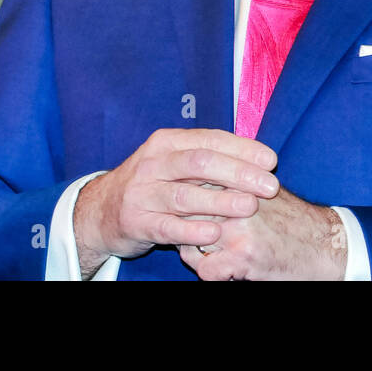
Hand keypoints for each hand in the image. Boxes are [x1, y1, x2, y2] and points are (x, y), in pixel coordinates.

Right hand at [73, 129, 278, 277]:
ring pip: (185, 195)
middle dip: (238, 173)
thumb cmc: (152, 184)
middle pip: (200, 163)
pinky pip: (167, 226)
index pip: (209, 140)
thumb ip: (206, 157)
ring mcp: (142, 193)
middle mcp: (152, 163)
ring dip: (221, 201)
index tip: (271, 161)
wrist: (101, 210)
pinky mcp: (136, 221)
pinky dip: (193, 229)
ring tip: (250, 207)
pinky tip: (216, 232)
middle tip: (269, 186)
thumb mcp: (172, 162)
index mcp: (166, 142)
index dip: (242, 149)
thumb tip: (255, 157)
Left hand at [179, 185, 346, 280]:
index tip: (185, 210)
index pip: (190, 182)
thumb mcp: (262, 189)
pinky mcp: (242, 256)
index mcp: (238, 178)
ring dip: (195, 250)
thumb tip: (194, 183)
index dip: (184, 200)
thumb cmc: (293, 218)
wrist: (325, 245)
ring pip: (188, 239)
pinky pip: (204, 269)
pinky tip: (227, 270)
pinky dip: (211, 273)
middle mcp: (234, 198)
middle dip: (185, 225)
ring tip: (213, 254)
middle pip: (185, 210)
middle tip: (197, 237)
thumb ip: (232, 182)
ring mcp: (237, 227)